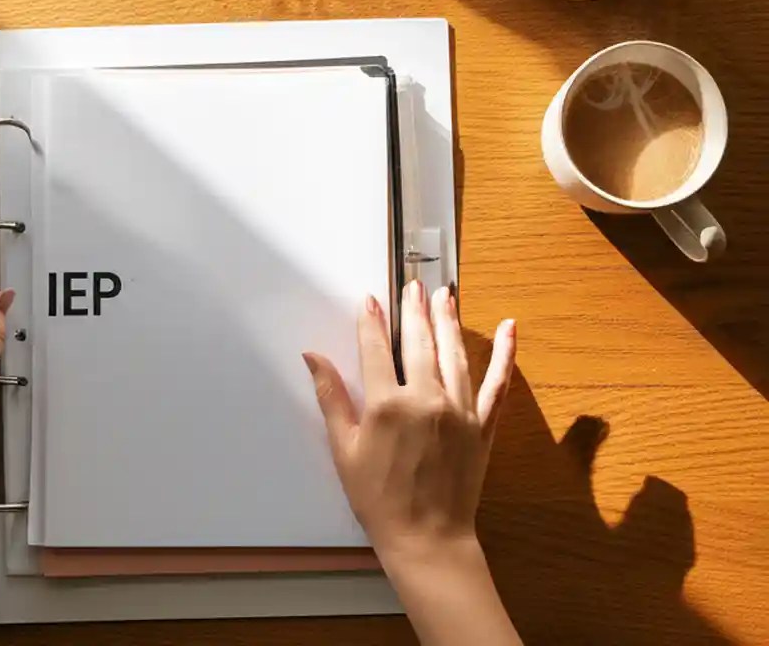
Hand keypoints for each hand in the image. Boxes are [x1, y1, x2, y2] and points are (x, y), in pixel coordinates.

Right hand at [303, 281, 516, 559]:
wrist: (427, 536)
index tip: (369, 299)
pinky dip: (505, 354)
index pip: (375, 349)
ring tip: (444, 294)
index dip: (370, 321)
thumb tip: (313, 358)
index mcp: (387, 405)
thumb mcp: (343, 449)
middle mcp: (425, 399)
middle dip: (413, 310)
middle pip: (418, 342)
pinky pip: (497, 382)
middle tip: (412, 285)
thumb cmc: (379, 499)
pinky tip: (509, 328)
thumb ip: (331, 398)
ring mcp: (459, 410)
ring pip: (454, 352)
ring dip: (448, 320)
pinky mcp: (482, 424)